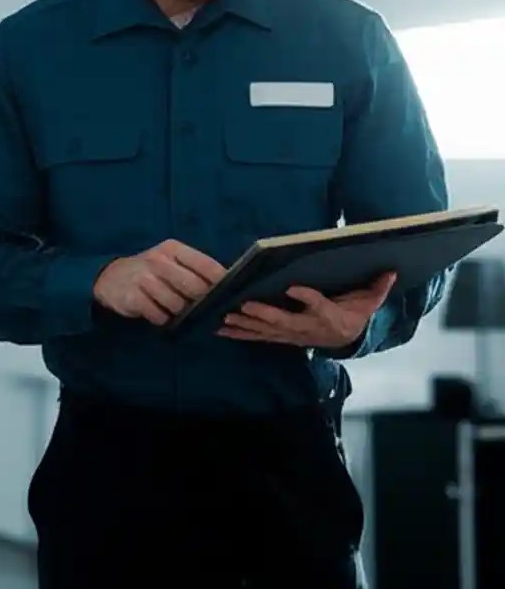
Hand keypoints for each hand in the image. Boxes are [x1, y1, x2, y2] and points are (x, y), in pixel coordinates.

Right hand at [93, 239, 227, 325]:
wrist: (110, 278)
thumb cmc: (150, 271)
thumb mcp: (170, 261)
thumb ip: (194, 270)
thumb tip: (226, 288)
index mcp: (173, 249)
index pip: (207, 266)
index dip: (220, 284)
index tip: (225, 295)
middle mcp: (159, 261)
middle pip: (195, 287)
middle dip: (200, 301)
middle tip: (197, 306)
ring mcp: (144, 279)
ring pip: (177, 304)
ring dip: (179, 312)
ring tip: (173, 309)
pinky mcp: (133, 297)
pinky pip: (159, 316)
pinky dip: (162, 319)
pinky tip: (158, 313)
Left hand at [217, 271, 397, 348]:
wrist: (346, 339)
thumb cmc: (354, 314)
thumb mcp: (369, 302)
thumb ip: (377, 288)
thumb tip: (391, 270)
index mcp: (330, 317)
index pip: (319, 306)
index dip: (308, 297)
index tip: (294, 287)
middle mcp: (308, 328)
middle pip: (285, 322)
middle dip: (265, 315)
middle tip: (246, 306)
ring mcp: (292, 334)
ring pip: (267, 331)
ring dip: (245, 325)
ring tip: (225, 318)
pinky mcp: (280, 336)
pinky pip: (258, 336)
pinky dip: (239, 333)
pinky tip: (220, 329)